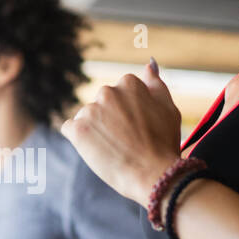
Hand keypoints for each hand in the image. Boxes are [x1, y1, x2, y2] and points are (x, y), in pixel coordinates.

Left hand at [60, 58, 183, 203]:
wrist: (153, 174)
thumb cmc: (164, 144)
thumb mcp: (168, 108)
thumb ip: (156, 84)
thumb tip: (148, 64)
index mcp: (129, 82)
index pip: (121, 93)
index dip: (128, 114)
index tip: (137, 128)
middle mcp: (107, 91)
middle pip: (102, 104)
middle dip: (110, 120)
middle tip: (125, 141)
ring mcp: (90, 110)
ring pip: (87, 117)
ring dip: (95, 130)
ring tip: (113, 148)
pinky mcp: (77, 129)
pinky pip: (70, 129)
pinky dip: (79, 139)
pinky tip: (96, 150)